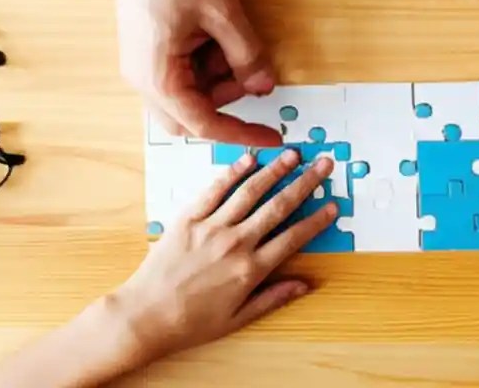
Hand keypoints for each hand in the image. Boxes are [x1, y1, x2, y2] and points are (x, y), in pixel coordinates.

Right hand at [107, 0, 281, 145]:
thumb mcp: (222, 12)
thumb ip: (247, 55)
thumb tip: (264, 85)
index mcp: (158, 78)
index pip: (205, 124)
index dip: (243, 132)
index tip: (272, 136)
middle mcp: (144, 79)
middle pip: (192, 117)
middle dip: (227, 100)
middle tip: (252, 72)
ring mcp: (144, 65)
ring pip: (189, 93)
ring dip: (218, 76)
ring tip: (229, 35)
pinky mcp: (150, 50)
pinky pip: (182, 72)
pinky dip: (206, 62)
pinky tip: (215, 31)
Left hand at [113, 151, 336, 360]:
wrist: (145, 315)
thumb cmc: (191, 322)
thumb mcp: (238, 318)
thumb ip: (273, 298)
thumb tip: (305, 284)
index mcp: (251, 270)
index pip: (293, 237)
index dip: (316, 220)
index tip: (332, 205)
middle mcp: (236, 243)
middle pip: (279, 206)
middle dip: (305, 183)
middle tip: (323, 165)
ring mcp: (211, 227)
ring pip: (250, 192)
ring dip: (275, 170)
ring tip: (292, 155)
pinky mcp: (188, 218)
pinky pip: (215, 190)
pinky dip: (233, 172)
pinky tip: (249, 159)